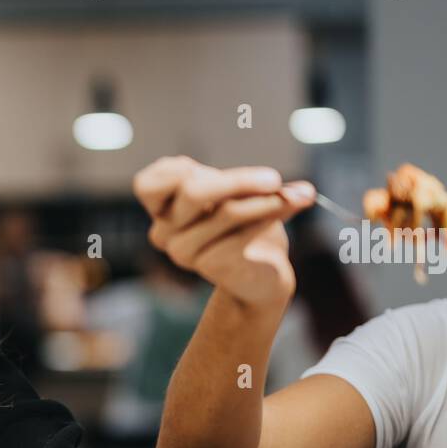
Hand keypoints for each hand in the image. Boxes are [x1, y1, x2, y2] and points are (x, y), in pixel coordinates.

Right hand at [132, 156, 314, 307]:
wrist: (259, 276)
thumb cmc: (243, 228)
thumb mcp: (231, 195)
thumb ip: (234, 183)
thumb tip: (274, 181)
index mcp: (161, 211)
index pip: (148, 185)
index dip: (177, 172)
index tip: (210, 170)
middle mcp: (164, 233)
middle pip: (193, 192)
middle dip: (238, 180)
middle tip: (274, 178)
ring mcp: (183, 253)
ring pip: (225, 211)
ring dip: (266, 199)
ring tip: (298, 194)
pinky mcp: (210, 266)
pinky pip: (245, 231)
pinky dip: (273, 214)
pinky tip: (294, 205)